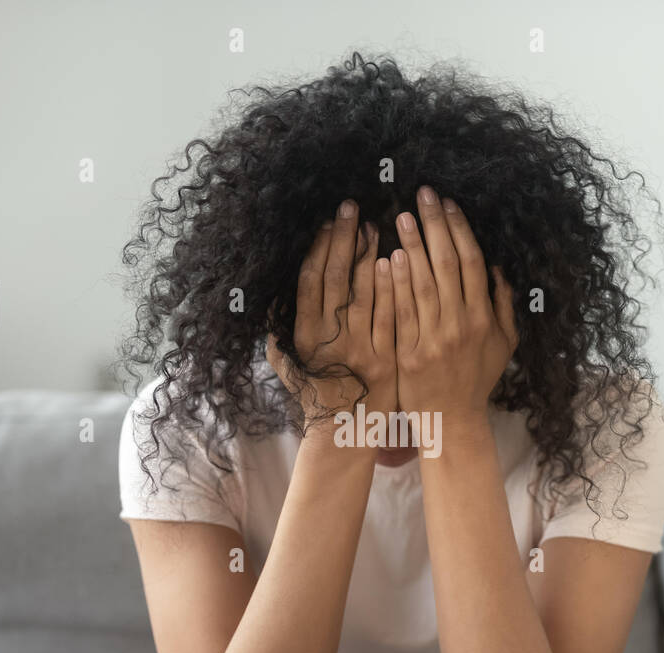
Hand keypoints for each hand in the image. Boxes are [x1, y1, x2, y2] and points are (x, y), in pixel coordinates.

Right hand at [267, 199, 396, 427]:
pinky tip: (395, 260)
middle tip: (353, 206)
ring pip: (365, 292)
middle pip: (336, 278)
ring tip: (376, 224)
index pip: (310, 281)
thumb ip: (278, 332)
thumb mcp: (288, 365)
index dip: (320, 248)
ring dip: (370, 254)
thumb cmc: (315, 396)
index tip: (329, 221)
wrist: (345, 434)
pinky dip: (392, 286)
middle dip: (344, 238)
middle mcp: (328, 341)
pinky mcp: (386, 359)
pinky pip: (390, 315)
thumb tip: (268, 298)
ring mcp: (359, 349)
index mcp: (303, 337)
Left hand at [390, 187, 515, 431]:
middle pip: (448, 265)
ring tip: (401, 216)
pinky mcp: (410, 352)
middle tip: (422, 195)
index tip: (449, 203)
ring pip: (423, 283)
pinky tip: (388, 258)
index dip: (460, 230)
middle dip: (435, 226)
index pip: (472, 263)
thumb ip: (502, 306)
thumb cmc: (476, 380)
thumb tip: (499, 268)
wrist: (451, 420)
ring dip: (413, 246)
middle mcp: (461, 324)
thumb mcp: (503, 345)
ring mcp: (435, 338)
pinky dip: (397, 284)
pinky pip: (403, 312)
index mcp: (483, 318)